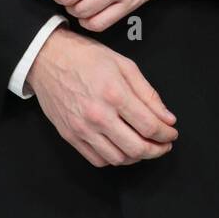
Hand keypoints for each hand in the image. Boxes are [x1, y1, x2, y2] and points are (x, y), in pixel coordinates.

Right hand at [25, 25, 177, 166]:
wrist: (47, 58)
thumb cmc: (85, 57)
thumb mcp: (123, 65)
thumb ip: (148, 93)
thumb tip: (167, 118)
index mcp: (115, 94)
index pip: (150, 126)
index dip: (166, 134)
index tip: (171, 133)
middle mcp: (98, 115)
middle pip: (137, 148)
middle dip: (157, 150)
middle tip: (164, 145)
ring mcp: (83, 129)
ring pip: (119, 158)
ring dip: (137, 157)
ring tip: (145, 147)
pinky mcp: (71, 136)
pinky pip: (98, 160)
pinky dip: (115, 159)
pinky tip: (122, 148)